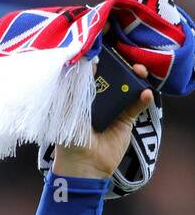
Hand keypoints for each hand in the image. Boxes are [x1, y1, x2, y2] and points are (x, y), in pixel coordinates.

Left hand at [53, 62, 153, 180]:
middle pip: (114, 76)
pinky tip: (145, 93)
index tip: (108, 48)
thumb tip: (85, 63)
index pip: (94, 72)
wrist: (83, 166)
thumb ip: (74, 89)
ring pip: (128, 87)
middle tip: (128, 60)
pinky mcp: (126, 120)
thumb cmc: (70, 139)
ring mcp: (115, 109)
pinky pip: (137, 105)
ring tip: (140, 71)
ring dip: (136, 77)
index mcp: (83, 96)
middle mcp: (99, 99)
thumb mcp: (68, 111)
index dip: (102, 60)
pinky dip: (143, 98)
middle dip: (123, 65)